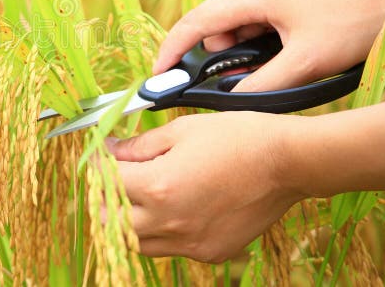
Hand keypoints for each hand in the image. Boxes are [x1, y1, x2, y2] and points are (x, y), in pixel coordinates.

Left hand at [107, 111, 302, 262]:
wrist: (288, 163)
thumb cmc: (237, 138)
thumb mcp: (181, 131)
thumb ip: (140, 146)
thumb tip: (111, 150)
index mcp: (159, 187)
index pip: (107, 183)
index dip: (97, 166)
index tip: (99, 156)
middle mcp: (170, 222)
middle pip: (112, 222)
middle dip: (104, 199)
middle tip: (112, 179)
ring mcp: (191, 243)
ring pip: (139, 243)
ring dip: (129, 221)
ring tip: (139, 196)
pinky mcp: (211, 252)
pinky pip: (172, 249)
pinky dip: (163, 232)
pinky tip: (175, 208)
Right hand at [152, 0, 384, 90]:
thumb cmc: (354, 26)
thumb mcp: (305, 63)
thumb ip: (262, 84)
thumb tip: (229, 101)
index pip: (200, 19)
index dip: (174, 46)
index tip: (159, 72)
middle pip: (214, 22)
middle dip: (209, 55)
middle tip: (212, 85)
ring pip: (236, 27)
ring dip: (237, 54)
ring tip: (258, 75)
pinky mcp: (286, 2)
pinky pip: (255, 26)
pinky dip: (254, 48)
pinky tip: (273, 63)